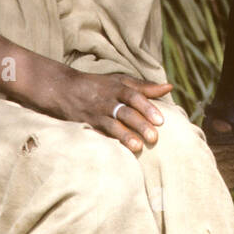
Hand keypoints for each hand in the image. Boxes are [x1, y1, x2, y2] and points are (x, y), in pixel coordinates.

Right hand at [54, 69, 172, 152]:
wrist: (64, 89)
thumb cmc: (99, 86)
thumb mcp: (119, 81)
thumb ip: (144, 86)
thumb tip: (169, 87)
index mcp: (116, 88)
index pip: (133, 96)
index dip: (147, 107)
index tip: (160, 121)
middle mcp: (106, 101)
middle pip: (125, 112)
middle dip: (139, 125)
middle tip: (154, 138)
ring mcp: (95, 114)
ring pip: (111, 125)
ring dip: (124, 136)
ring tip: (137, 147)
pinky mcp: (86, 125)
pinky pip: (97, 134)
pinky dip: (106, 142)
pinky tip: (116, 152)